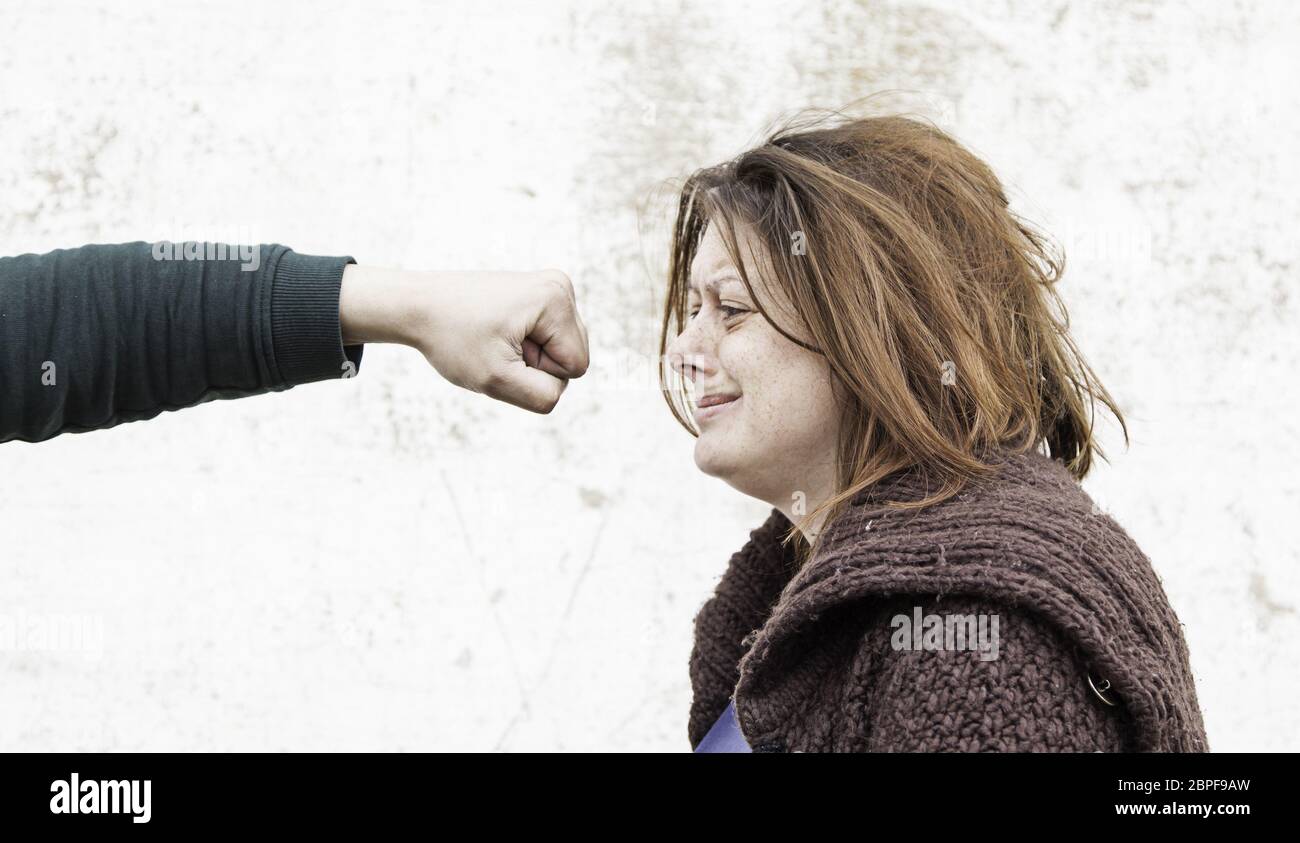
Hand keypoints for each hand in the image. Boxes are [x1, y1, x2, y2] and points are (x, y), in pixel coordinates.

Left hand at [339, 266, 589, 412]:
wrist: (417, 306)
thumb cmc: (452, 339)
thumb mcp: (497, 380)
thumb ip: (542, 396)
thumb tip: (562, 389)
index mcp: (556, 300)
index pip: (575, 368)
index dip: (537, 374)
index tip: (501, 353)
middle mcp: (560, 286)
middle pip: (572, 357)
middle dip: (535, 364)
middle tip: (495, 347)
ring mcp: (551, 287)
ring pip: (560, 351)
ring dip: (528, 356)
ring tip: (495, 338)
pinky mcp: (539, 293)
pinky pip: (548, 339)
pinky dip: (524, 344)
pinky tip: (496, 331)